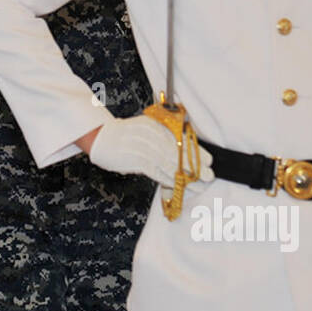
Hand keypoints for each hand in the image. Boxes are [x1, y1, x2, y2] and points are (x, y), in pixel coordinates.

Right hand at [87, 115, 212, 186]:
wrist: (102, 137)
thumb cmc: (127, 135)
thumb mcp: (146, 128)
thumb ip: (164, 137)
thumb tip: (186, 153)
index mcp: (156, 124)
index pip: (181, 138)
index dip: (196, 151)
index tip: (209, 161)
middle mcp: (151, 133)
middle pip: (178, 152)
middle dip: (195, 166)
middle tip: (209, 176)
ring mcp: (142, 146)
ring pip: (169, 164)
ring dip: (185, 177)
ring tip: (198, 185)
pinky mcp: (135, 159)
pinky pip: (156, 171)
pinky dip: (168, 179)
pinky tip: (178, 186)